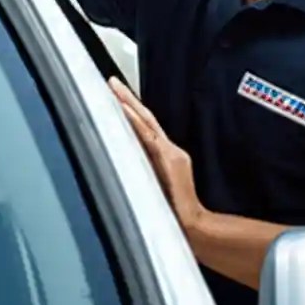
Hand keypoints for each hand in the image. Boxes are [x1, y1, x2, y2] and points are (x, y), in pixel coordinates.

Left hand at [109, 79, 203, 229]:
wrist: (192, 223)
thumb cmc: (172, 209)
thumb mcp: (156, 183)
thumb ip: (145, 169)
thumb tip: (123, 160)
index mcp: (164, 153)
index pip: (145, 125)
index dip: (131, 108)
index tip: (115, 93)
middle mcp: (168, 149)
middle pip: (145, 117)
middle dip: (127, 98)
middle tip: (112, 82)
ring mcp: (168, 153)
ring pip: (145, 123)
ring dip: (129, 105)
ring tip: (114, 90)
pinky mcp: (168, 159)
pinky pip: (148, 137)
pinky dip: (135, 123)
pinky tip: (124, 111)